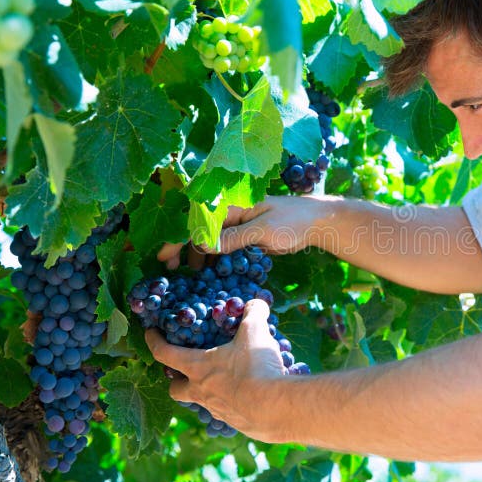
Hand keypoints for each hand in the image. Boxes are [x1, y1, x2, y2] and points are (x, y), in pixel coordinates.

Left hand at [144, 299, 285, 439]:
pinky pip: (226, 412)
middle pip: (175, 389)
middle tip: (186, 370)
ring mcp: (217, 410)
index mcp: (198, 367)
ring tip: (225, 379)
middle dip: (176, 379)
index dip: (154, 341)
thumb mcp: (255, 332)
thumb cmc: (255, 367)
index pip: (165, 353)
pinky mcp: (235, 422)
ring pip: (201, 402)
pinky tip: (248, 393)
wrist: (275, 408)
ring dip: (207, 391)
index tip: (150, 333)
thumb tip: (256, 303)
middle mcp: (201, 391)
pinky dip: (232, 402)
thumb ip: (253, 313)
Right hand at [157, 195, 337, 267]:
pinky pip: (225, 249)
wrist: (317, 223)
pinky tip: (208, 273)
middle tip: (170, 270)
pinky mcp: (247, 239)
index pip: (197, 221)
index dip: (178, 238)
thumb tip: (202, 246)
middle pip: (199, 232)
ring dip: (198, 257)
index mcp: (232, 206)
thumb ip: (233, 238)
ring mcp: (239, 227)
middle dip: (183, 249)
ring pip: (211, 242)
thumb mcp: (261, 231)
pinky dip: (215, 260)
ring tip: (190, 276)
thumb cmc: (292, 220)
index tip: (164, 257)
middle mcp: (231, 215)